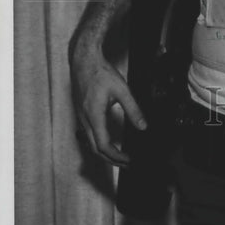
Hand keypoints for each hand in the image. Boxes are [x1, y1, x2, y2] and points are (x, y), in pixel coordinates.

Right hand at [69, 38, 146, 167]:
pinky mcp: (81, 114)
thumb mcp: (122, 90)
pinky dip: (98, 143)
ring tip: (120, 156)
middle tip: (127, 163)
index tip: (129, 160)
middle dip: (111, 160)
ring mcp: (81, 118)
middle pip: (95, 149)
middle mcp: (85, 120)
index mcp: (94, 116)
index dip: (117, 157)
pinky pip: (88, 135)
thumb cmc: (101, 72)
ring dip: (104, 153)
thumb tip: (143, 126)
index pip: (104, 145)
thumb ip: (133, 109)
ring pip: (90, 144)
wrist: (84, 60)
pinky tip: (108, 141)